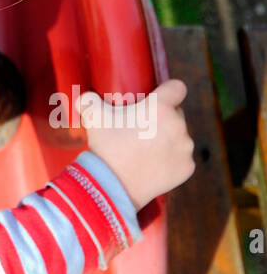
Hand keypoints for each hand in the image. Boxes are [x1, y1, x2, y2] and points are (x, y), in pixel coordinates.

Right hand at [76, 78, 194, 212]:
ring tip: (147, 149)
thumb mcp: (93, 117)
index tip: (158, 98)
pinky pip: (182, 158)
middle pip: (177, 113)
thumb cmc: (106, 147)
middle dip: (164, 118)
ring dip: (169, 139)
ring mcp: (185, 148)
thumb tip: (85, 97)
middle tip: (143, 128)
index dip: (168, 90)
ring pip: (180, 136)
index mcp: (160, 108)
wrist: (114, 186)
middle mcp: (178, 125)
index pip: (177, 87)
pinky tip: (154, 164)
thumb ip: (89, 100)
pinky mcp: (187, 167)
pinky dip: (172, 160)